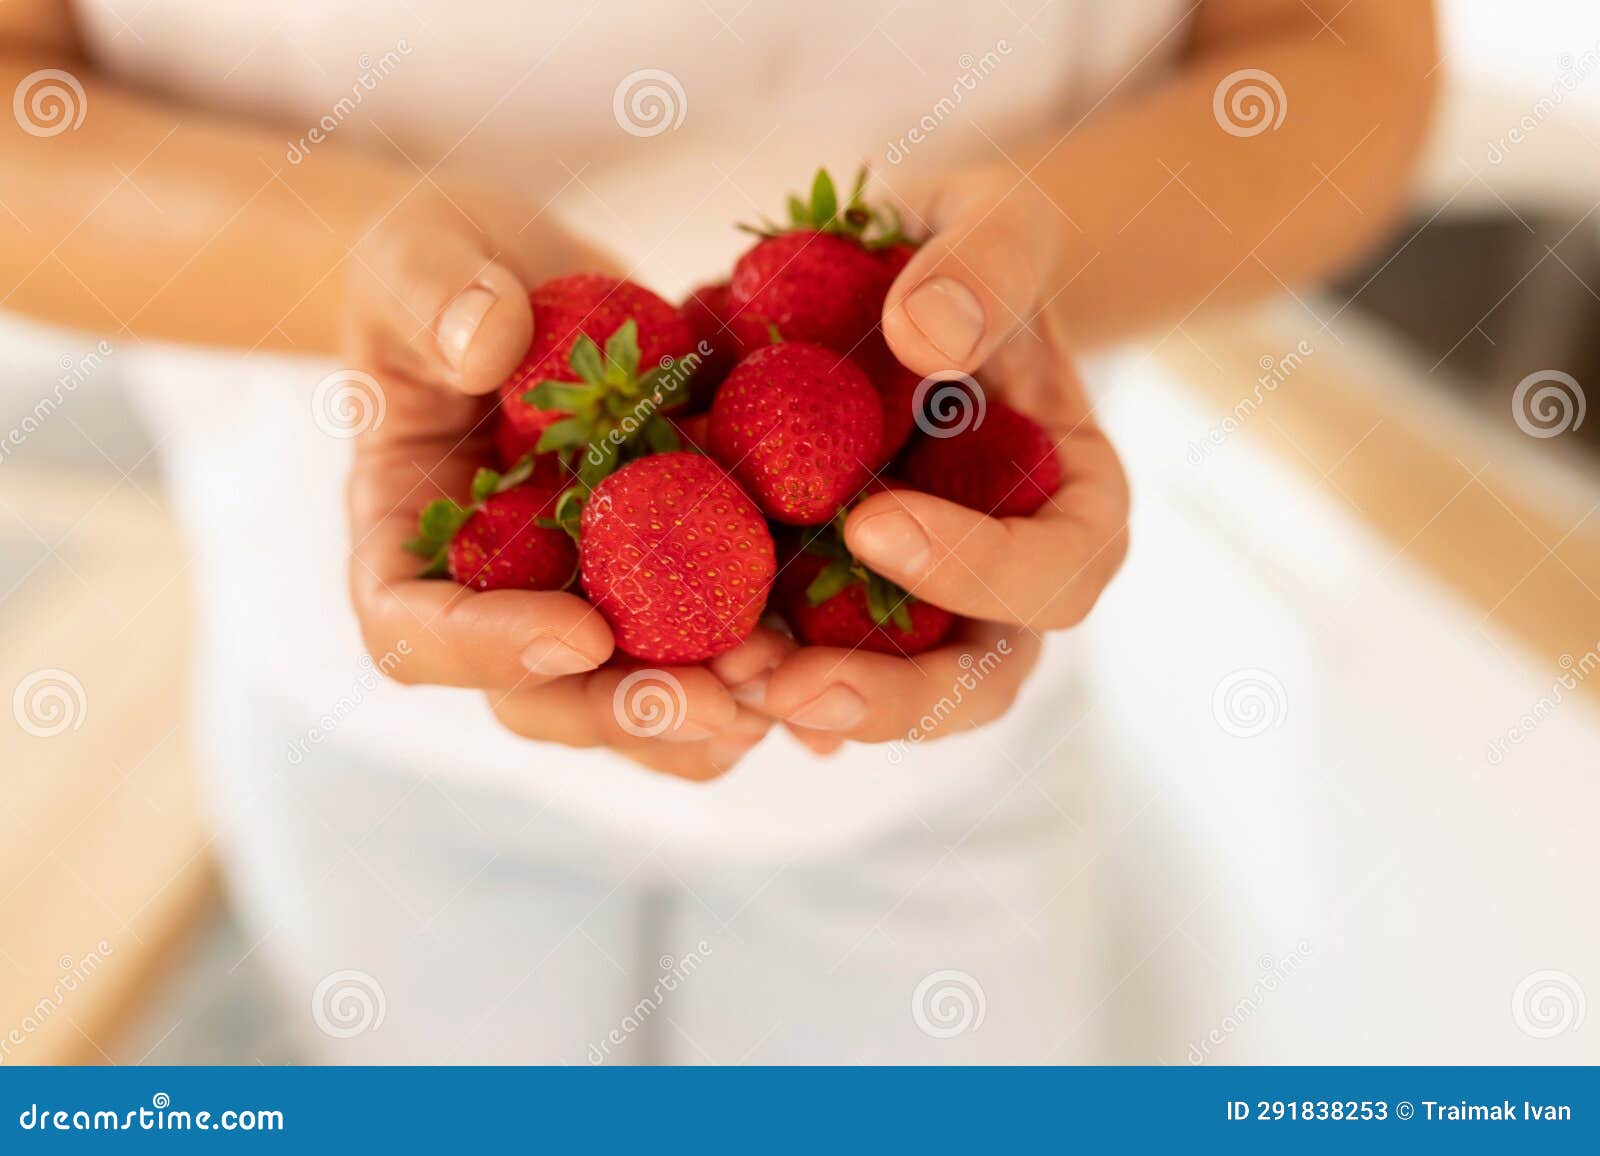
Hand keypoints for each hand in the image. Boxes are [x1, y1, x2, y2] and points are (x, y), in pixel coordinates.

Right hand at [343, 186, 772, 778]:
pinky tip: (829, 674)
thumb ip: (433, 293)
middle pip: (539, 698)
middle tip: (719, 700)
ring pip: (631, 698)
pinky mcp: (658, 585)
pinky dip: (762, 678)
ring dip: (709, 708)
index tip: (582, 634)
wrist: (529, 280)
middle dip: (630, 711)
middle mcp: (495, 595)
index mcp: (406, 539)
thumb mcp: (420, 254)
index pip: (414, 629)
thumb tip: (484, 345)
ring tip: (788, 686)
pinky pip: (703, 654)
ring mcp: (579, 599)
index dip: (490, 651)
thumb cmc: (449, 267)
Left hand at [755, 174, 1129, 744]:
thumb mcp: (1001, 223)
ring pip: (888, 692)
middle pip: (976, 677)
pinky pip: (808, 658)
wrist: (915, 281)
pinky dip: (757, 675)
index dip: (976, 570)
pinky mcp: (842, 603)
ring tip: (719, 682)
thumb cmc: (976, 252)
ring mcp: (924, 604)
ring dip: (805, 701)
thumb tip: (926, 336)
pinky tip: (694, 680)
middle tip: (790, 687)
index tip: (873, 524)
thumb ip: (986, 267)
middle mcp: (1006, 579)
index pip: (1057, 572)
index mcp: (1074, 508)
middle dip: (886, 697)